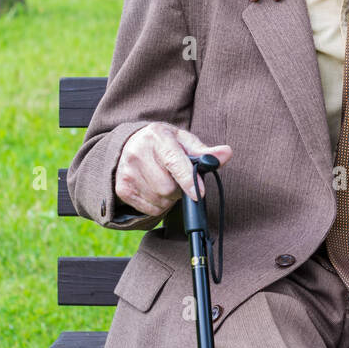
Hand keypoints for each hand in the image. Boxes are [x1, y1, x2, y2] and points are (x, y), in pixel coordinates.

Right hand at [114, 122, 232, 216]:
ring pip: (160, 200)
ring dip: (170, 198)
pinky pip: (151, 210)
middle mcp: (137, 153)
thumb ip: (205, 151)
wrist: (129, 145)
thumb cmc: (164, 143)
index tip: (199, 192)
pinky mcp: (122, 189)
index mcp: (157, 137)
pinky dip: (159, 205)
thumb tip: (227, 153)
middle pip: (168, 187)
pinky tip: (155, 190)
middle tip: (177, 179)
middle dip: (179, 189)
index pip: (173, 161)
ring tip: (165, 182)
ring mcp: (127, 172)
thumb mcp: (184, 141)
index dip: (188, 179)